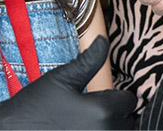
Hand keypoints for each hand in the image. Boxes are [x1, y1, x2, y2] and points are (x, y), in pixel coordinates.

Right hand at [0, 36, 136, 129]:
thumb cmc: (33, 107)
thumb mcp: (62, 78)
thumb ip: (89, 60)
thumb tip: (104, 41)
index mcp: (102, 112)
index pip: (129, 100)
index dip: (117, 95)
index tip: (102, 95)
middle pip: (127, 122)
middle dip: (115, 115)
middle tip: (91, 110)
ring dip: (109, 128)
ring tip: (84, 123)